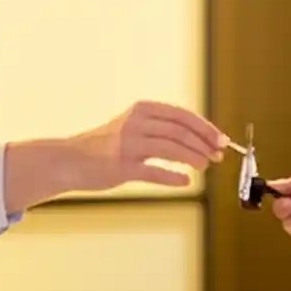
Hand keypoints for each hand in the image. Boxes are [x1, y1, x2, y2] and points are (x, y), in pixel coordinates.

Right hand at [5, 101, 227, 211]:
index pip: (181, 115)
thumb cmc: (105, 146)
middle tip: (217, 156)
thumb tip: (199, 141)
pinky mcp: (121, 166)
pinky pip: (153, 172)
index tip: (220, 140)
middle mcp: (136, 123)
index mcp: (141, 110)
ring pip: (170, 148)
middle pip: (179, 131)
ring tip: (205, 166)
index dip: (204, 128)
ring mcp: (127, 144)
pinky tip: (185, 181)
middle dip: (203, 143)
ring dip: (192, 158)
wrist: (69, 160)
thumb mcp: (132, 127)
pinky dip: (172, 177)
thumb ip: (160, 130)